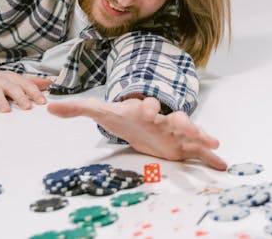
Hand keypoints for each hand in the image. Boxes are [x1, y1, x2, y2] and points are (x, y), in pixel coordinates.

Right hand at [0, 61, 52, 112]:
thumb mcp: (13, 78)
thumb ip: (31, 82)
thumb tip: (49, 82)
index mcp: (11, 79)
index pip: (26, 84)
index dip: (35, 93)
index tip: (42, 102)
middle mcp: (1, 81)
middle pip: (12, 88)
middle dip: (20, 97)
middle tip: (27, 107)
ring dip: (0, 100)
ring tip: (6, 110)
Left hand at [47, 96, 226, 169]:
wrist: (142, 119)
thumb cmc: (124, 116)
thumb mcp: (101, 113)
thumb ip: (78, 109)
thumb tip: (48, 107)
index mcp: (143, 111)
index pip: (145, 105)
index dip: (145, 106)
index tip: (146, 107)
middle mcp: (163, 119)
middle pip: (174, 117)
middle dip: (182, 121)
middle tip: (188, 125)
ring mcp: (175, 131)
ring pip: (191, 132)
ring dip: (201, 136)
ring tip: (213, 142)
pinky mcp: (183, 145)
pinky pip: (199, 151)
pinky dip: (211, 156)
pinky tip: (223, 164)